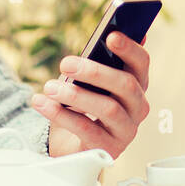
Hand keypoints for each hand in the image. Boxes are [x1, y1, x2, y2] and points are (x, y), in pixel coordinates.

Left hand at [33, 32, 149, 157]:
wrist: (75, 146)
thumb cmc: (85, 107)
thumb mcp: (91, 83)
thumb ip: (99, 62)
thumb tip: (107, 35)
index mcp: (137, 84)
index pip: (141, 63)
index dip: (129, 49)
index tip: (110, 36)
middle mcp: (138, 107)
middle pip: (126, 85)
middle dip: (94, 72)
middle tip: (65, 63)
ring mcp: (126, 130)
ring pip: (108, 109)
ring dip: (75, 95)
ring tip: (50, 87)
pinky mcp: (108, 149)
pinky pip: (86, 129)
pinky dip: (61, 115)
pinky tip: (43, 104)